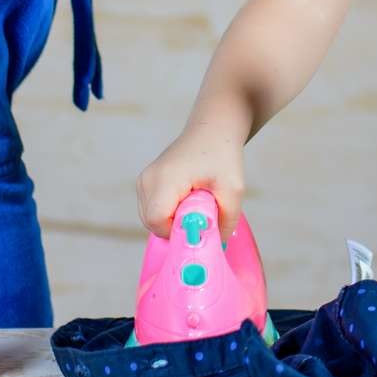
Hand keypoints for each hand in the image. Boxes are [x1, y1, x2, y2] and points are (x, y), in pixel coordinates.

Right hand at [136, 124, 245, 241]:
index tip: (198, 222)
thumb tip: (214, 246)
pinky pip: (152, 209)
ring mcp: (144, 179)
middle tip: (200, 213)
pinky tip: (186, 199)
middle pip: (151, 223)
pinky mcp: (146, 181)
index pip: (156, 221)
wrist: (213, 130)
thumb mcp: (233, 189)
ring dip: (172, 220)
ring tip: (194, 202)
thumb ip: (225, 221)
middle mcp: (148, 179)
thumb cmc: (223, 155)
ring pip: (150, 218)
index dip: (176, 231)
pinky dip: (168, 212)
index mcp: (165, 178)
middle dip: (175, 227)